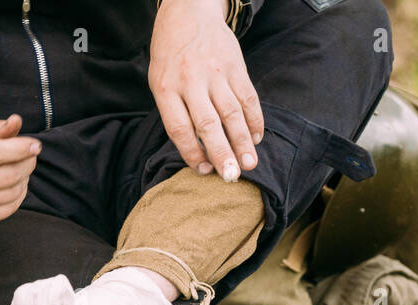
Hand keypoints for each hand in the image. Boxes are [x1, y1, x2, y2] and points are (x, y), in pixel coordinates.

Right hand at [0, 114, 39, 226]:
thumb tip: (17, 122)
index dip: (22, 149)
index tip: (35, 145)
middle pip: (9, 175)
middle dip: (27, 163)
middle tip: (30, 155)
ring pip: (13, 192)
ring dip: (24, 179)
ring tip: (21, 168)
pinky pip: (8, 209)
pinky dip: (18, 195)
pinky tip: (15, 185)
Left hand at [149, 0, 263, 180]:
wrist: (189, 12)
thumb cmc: (171, 56)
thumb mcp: (161, 81)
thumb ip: (176, 113)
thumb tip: (199, 151)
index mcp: (166, 87)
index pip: (179, 128)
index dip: (192, 153)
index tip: (204, 171)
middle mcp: (191, 81)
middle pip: (208, 123)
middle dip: (222, 153)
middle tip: (232, 176)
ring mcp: (215, 73)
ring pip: (232, 112)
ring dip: (243, 141)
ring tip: (250, 164)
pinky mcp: (236, 66)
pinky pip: (248, 97)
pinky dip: (255, 119)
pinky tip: (257, 138)